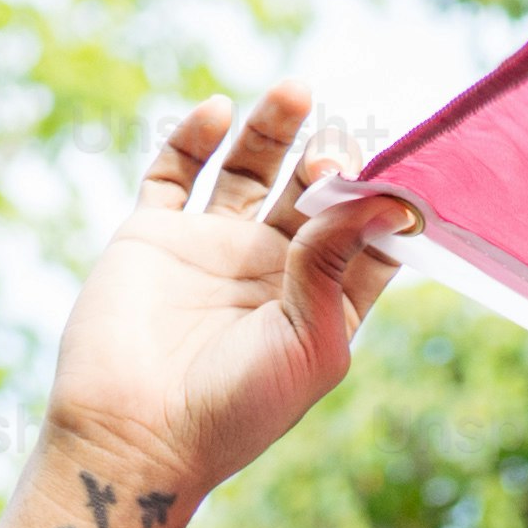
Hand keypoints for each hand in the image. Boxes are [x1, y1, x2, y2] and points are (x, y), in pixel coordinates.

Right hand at [38, 80, 417, 508]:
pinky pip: (176, 169)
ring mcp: (210, 246)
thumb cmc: (236, 409)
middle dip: (329, 158)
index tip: (391, 176)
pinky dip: (194, 135)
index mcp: (319, 301)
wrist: (135, 436)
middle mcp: (269, 268)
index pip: (363, 234)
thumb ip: (333, 263)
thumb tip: (378, 196)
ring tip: (295, 91)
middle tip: (333, 148)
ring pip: (249, 165)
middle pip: (310, 189)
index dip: (380, 199)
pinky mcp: (153, 235)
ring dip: (273, 126)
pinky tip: (218, 112)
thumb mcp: (308, 340)